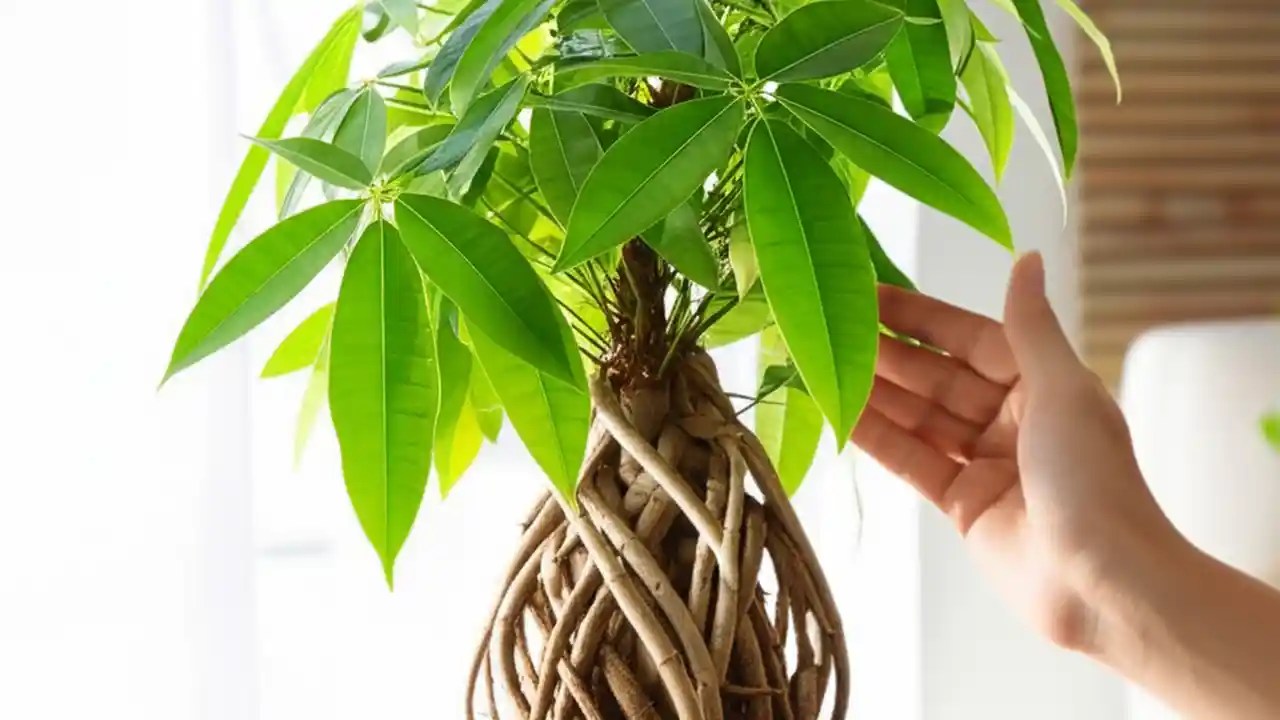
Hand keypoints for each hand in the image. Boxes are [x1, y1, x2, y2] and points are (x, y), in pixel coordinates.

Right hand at [852, 253, 1179, 650]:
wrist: (1101, 583)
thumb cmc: (1094, 479)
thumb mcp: (1061, 389)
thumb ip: (1029, 327)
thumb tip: (1028, 258)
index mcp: (1043, 385)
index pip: (970, 338)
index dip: (921, 317)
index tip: (869, 292)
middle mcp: (1012, 419)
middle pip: (937, 377)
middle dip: (886, 353)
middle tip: (827, 326)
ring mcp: (984, 463)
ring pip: (919, 417)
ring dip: (873, 391)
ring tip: (819, 362)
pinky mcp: (961, 504)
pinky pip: (912, 460)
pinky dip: (876, 437)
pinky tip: (839, 411)